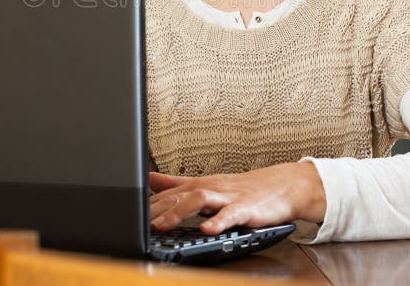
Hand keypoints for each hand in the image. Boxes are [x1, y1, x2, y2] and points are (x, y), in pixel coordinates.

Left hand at [149, 162, 325, 234]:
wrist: (282, 185)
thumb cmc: (243, 187)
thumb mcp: (206, 183)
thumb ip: (176, 183)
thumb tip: (150, 179)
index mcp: (200, 184)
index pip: (169, 193)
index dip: (148, 203)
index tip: (127, 213)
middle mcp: (211, 188)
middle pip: (179, 195)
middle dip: (156, 209)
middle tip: (136, 221)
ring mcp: (228, 197)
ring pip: (199, 200)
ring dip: (178, 212)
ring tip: (161, 225)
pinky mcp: (246, 208)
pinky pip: (230, 214)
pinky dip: (218, 221)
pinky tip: (206, 229)